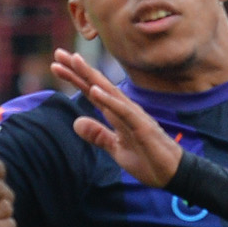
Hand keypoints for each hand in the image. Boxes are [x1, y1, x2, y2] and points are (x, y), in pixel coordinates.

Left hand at [53, 49, 183, 187]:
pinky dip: (108, 100)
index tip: (56, 66)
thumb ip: (98, 135)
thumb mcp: (116, 149)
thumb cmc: (147, 159)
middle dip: (78, 70)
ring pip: (109, 92)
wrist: (170, 173)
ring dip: (91, 76)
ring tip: (75, 61)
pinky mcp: (141, 126)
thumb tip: (76, 123)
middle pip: (97, 85)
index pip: (92, 92)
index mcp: (116, 114)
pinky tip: (94, 90)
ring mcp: (133, 116)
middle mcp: (124, 109)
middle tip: (59, 53)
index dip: (75, 78)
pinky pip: (122, 111)